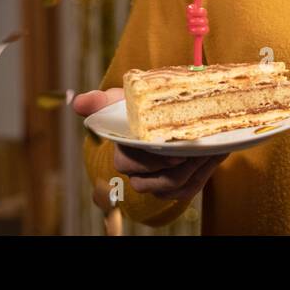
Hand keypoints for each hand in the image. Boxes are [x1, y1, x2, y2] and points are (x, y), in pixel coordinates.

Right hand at [72, 88, 228, 201]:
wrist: (170, 115)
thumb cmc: (139, 108)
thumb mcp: (122, 99)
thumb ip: (101, 101)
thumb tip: (78, 102)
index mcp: (123, 151)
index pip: (127, 162)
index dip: (147, 158)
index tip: (167, 143)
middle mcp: (136, 172)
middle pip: (149, 182)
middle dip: (171, 166)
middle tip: (190, 148)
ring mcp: (156, 182)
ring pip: (171, 186)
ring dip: (191, 169)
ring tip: (205, 149)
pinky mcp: (176, 188)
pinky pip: (187, 189)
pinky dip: (201, 174)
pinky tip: (211, 156)